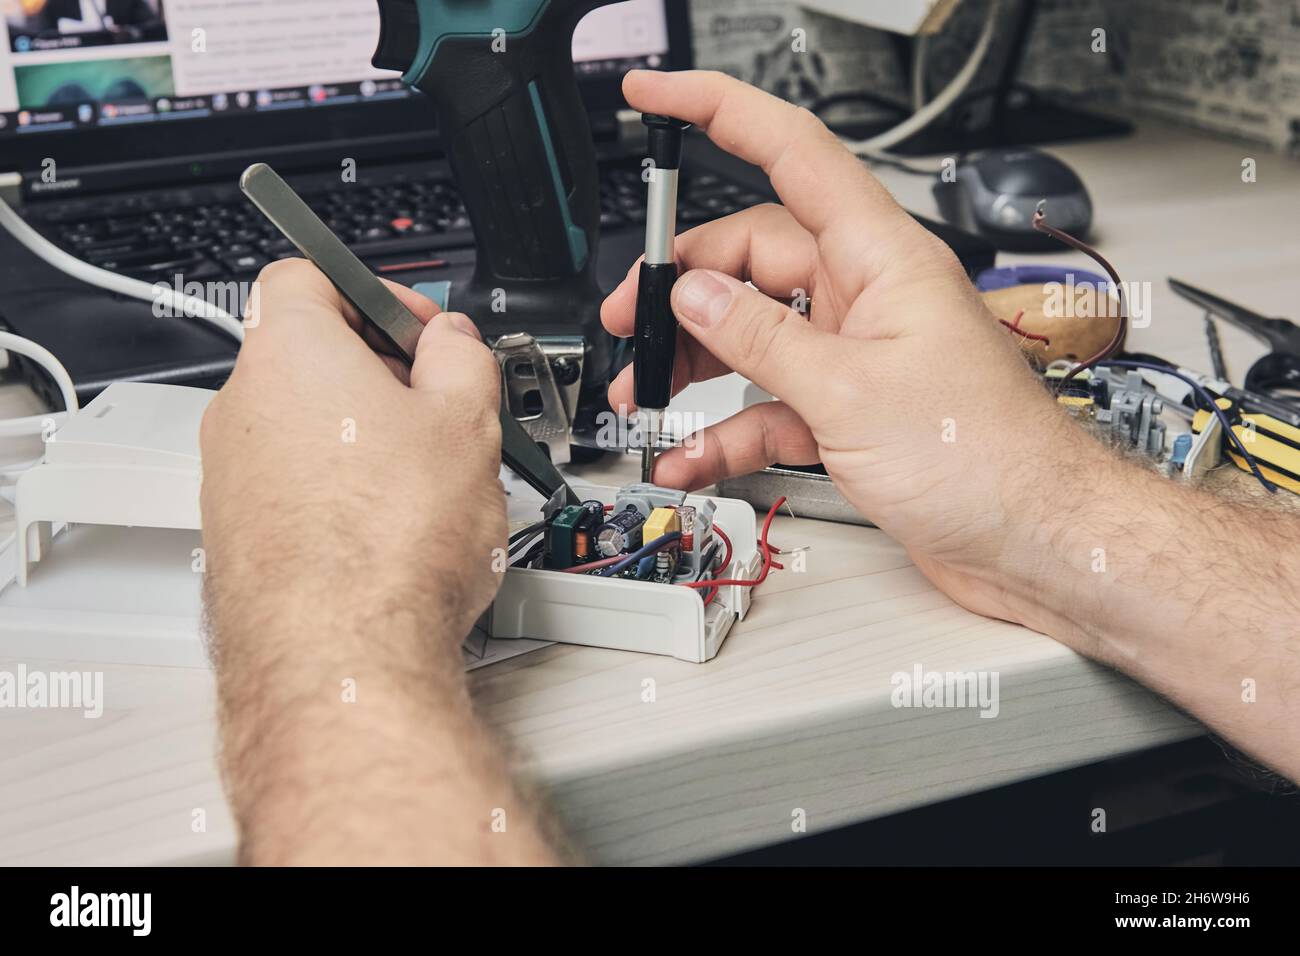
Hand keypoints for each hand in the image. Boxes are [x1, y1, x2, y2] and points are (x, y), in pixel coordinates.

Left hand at [200, 259, 505, 655]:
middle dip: (381, 372)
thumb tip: (452, 342)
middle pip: (311, 356)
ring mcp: (231, 476)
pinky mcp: (238, 535)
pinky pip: (294, 487)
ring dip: (364, 437)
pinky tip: (395, 530)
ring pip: (305, 427)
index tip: (421, 327)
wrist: (340, 658)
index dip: (375, 290)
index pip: (309, 275)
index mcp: (289, 355)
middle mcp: (242, 409)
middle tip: (440, 404)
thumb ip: (461, 358)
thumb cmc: (388, 547)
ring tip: (428, 480)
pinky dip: (341, 491)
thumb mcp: (466, 423)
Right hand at [604, 71, 1106, 627]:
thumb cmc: (987, 457)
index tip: (657, 91)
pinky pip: (770, 403)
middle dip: (685, 288)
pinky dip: (728, 429)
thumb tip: (697, 294)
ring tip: (647, 393)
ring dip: (696, 364)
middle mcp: (867, 295)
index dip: (719, 110)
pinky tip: (692, 453)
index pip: (792, 151)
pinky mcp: (849, 409)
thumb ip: (761, 337)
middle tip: (636, 321)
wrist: (1032, 538)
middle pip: (753, 257)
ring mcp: (856, 353)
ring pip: (754, 334)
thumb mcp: (849, 391)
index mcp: (881, 258)